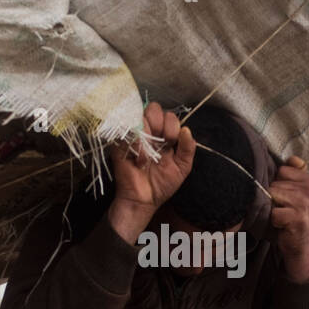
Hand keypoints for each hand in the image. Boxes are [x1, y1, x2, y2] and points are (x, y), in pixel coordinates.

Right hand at [108, 102, 195, 241]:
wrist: (143, 200)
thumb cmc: (162, 184)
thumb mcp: (182, 167)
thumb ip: (188, 148)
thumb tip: (186, 130)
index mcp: (163, 135)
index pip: (168, 115)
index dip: (172, 125)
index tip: (172, 141)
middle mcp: (148, 132)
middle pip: (154, 109)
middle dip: (161, 124)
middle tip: (161, 142)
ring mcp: (133, 135)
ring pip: (141, 116)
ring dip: (149, 133)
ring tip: (150, 154)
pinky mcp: (120, 143)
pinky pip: (128, 131)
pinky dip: (137, 144)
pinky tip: (140, 159)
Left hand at [268, 156, 308, 282]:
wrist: (298, 244)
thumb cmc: (291, 216)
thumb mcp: (294, 192)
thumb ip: (293, 173)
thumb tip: (293, 159)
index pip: (282, 170)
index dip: (278, 184)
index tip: (286, 197)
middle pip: (276, 184)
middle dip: (274, 197)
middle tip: (284, 209)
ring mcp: (306, 204)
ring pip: (273, 196)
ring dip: (273, 208)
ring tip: (283, 216)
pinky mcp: (299, 218)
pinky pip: (274, 213)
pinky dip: (274, 220)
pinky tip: (282, 225)